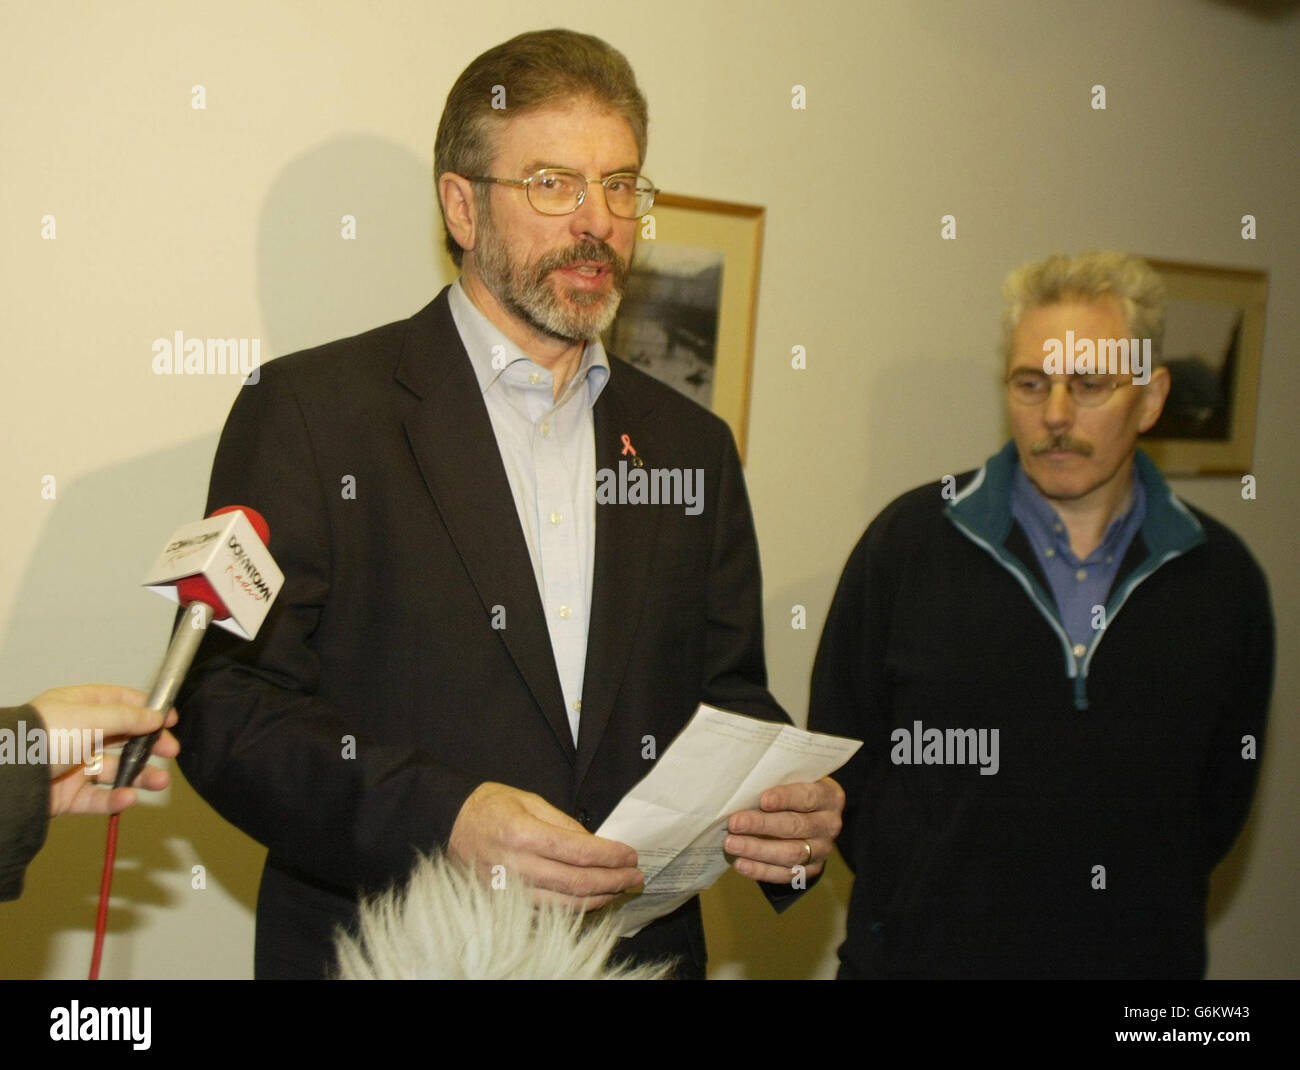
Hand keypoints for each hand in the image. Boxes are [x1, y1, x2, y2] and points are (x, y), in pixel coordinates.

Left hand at [29, 684, 179, 815]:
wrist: (7, 778)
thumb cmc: (43, 736)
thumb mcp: (90, 718)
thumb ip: (128, 717)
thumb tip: (157, 716)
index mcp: (79, 707)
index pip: (120, 702)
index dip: (147, 709)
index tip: (170, 719)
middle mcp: (78, 734)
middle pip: (123, 737)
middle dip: (149, 744)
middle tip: (171, 751)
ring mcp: (73, 765)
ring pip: (115, 770)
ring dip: (140, 775)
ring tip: (160, 782)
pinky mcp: (68, 795)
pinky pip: (98, 797)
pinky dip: (115, 798)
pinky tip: (129, 797)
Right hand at [448, 782, 642, 910]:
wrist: (446, 826)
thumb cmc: (489, 807)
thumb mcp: (528, 800)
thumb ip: (564, 824)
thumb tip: (596, 845)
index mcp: (523, 835)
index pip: (579, 852)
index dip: (611, 856)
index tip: (632, 855)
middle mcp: (516, 867)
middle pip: (577, 883)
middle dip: (613, 881)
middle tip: (636, 876)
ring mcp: (508, 892)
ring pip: (565, 906)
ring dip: (599, 900)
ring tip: (620, 890)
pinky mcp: (503, 906)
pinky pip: (547, 915)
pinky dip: (575, 911)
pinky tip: (592, 901)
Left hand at [724, 776, 844, 883]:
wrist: (809, 816)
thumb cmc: (793, 792)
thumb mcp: (792, 781)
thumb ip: (775, 784)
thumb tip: (742, 793)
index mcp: (829, 797)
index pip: (807, 797)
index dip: (785, 799)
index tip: (762, 800)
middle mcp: (830, 824)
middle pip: (795, 827)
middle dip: (762, 825)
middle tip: (734, 823)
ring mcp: (822, 849)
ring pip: (791, 853)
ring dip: (757, 850)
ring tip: (732, 844)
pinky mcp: (811, 870)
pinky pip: (785, 874)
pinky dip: (760, 870)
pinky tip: (740, 863)